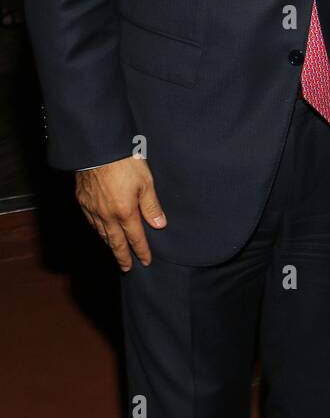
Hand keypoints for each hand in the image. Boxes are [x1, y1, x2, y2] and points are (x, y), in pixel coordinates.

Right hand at [75, 156, 166, 270]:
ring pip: (102, 234)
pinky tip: (100, 231)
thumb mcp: (146, 182)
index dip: (141, 251)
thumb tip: (159, 225)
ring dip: (110, 244)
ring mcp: (92, 209)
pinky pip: (91, 222)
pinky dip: (97, 231)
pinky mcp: (82, 201)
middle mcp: (107, 215)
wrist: (98, 149)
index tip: (145, 261)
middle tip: (126, 268)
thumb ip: (152, 206)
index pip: (135, 237)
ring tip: (115, 251)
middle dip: (122, 256)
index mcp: (125, 212)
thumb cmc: (125, 162)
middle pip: (115, 242)